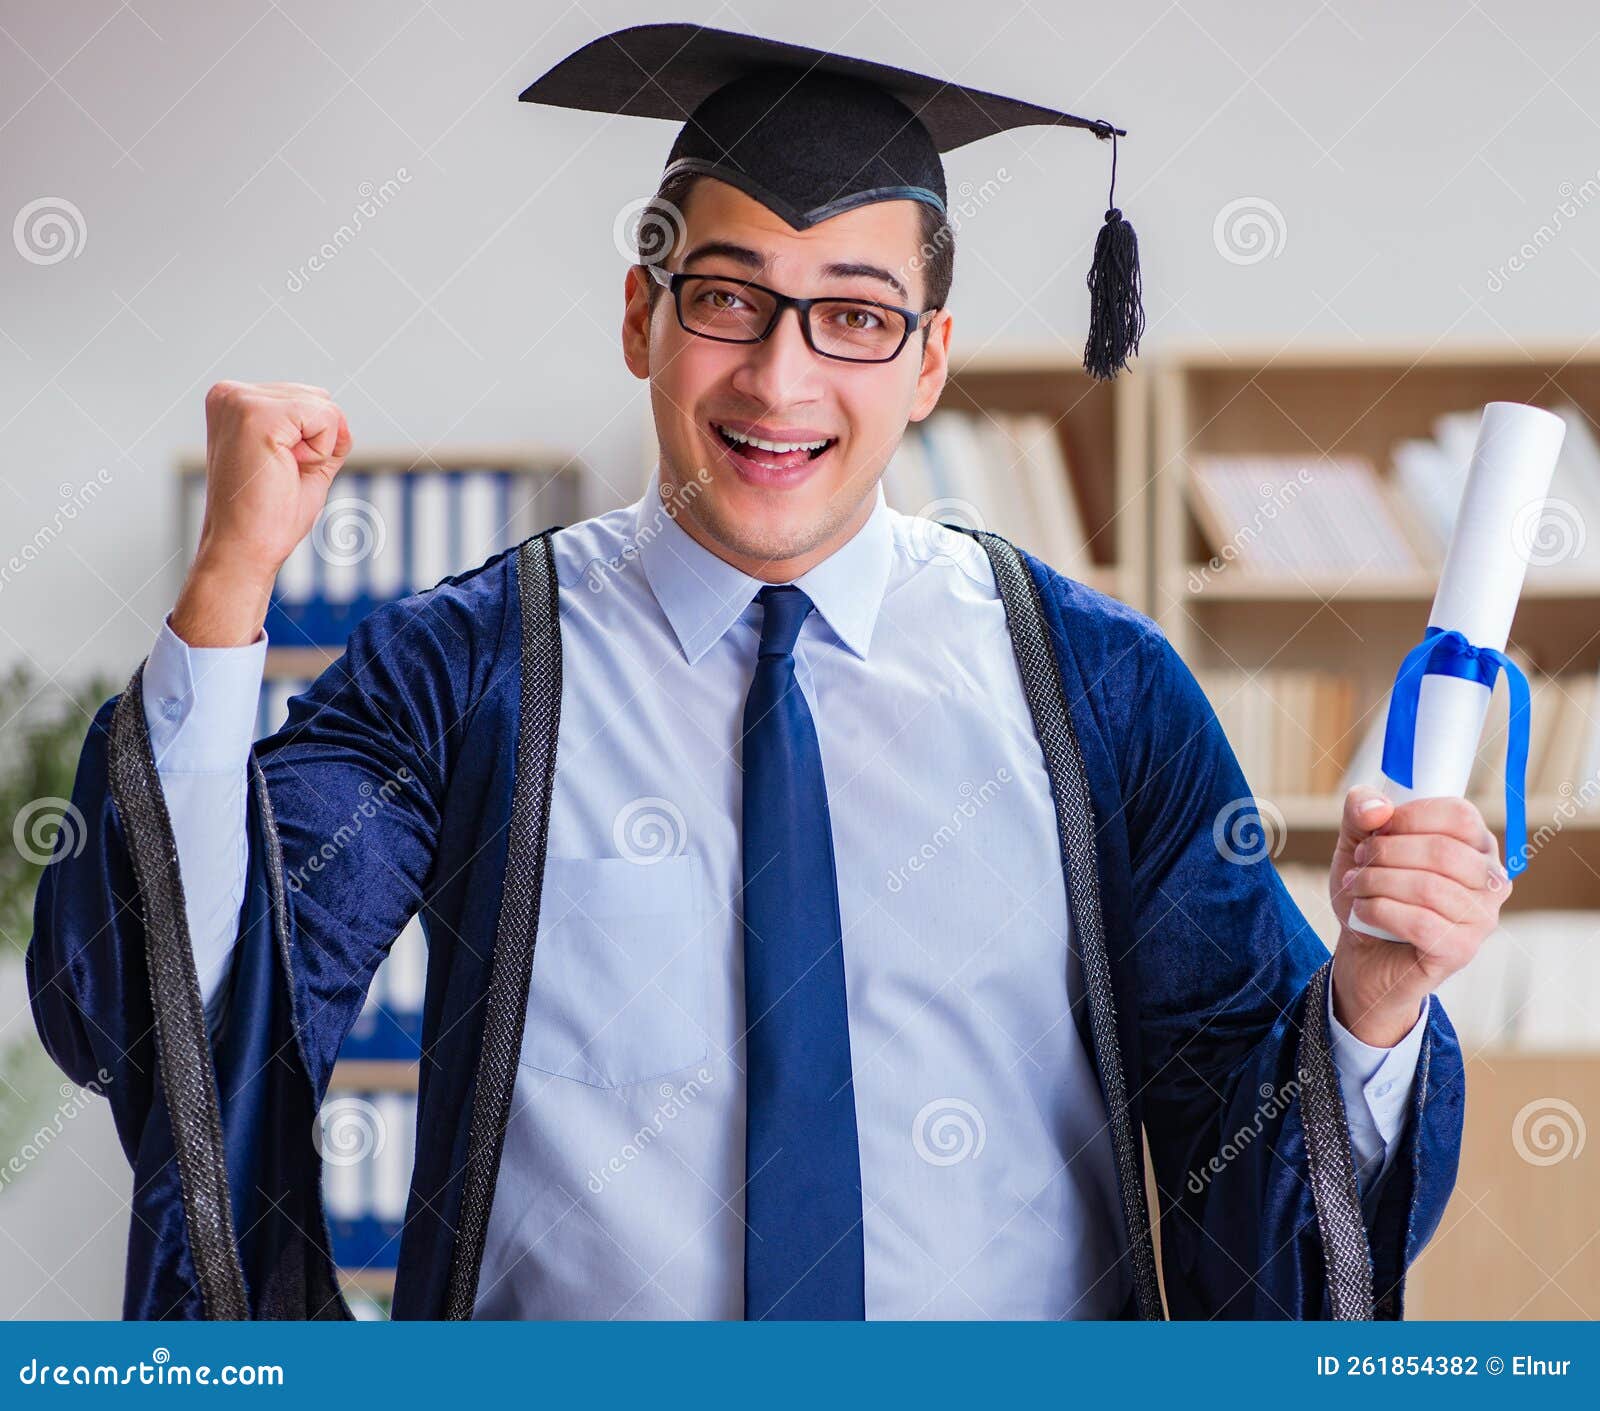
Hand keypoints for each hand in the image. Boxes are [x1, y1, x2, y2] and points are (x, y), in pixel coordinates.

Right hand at [172, 381, 351, 645]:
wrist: (243, 549)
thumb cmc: (269, 516)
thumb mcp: (303, 465)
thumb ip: (322, 437)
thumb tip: (341, 417)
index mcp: (235, 401)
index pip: (308, 400)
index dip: (312, 443)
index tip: (277, 471)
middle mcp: (231, 393)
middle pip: (319, 398)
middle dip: (317, 443)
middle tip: (279, 475)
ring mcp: (240, 400)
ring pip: (325, 406)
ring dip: (317, 449)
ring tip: (279, 473)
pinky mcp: (256, 414)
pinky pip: (325, 417)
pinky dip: (319, 451)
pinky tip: (284, 470)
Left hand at [1328, 785, 1510, 1046]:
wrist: (1364, 952)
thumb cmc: (1373, 890)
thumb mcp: (1356, 841)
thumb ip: (1360, 811)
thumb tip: (1378, 807)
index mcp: (1477, 845)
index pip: (1461, 815)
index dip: (1410, 816)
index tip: (1377, 828)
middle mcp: (1491, 881)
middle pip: (1443, 851)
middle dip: (1386, 851)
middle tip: (1360, 861)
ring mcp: (1482, 918)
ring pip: (1428, 887)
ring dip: (1376, 882)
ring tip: (1356, 885)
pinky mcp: (1461, 949)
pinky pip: (1419, 922)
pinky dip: (1379, 910)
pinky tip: (1363, 910)